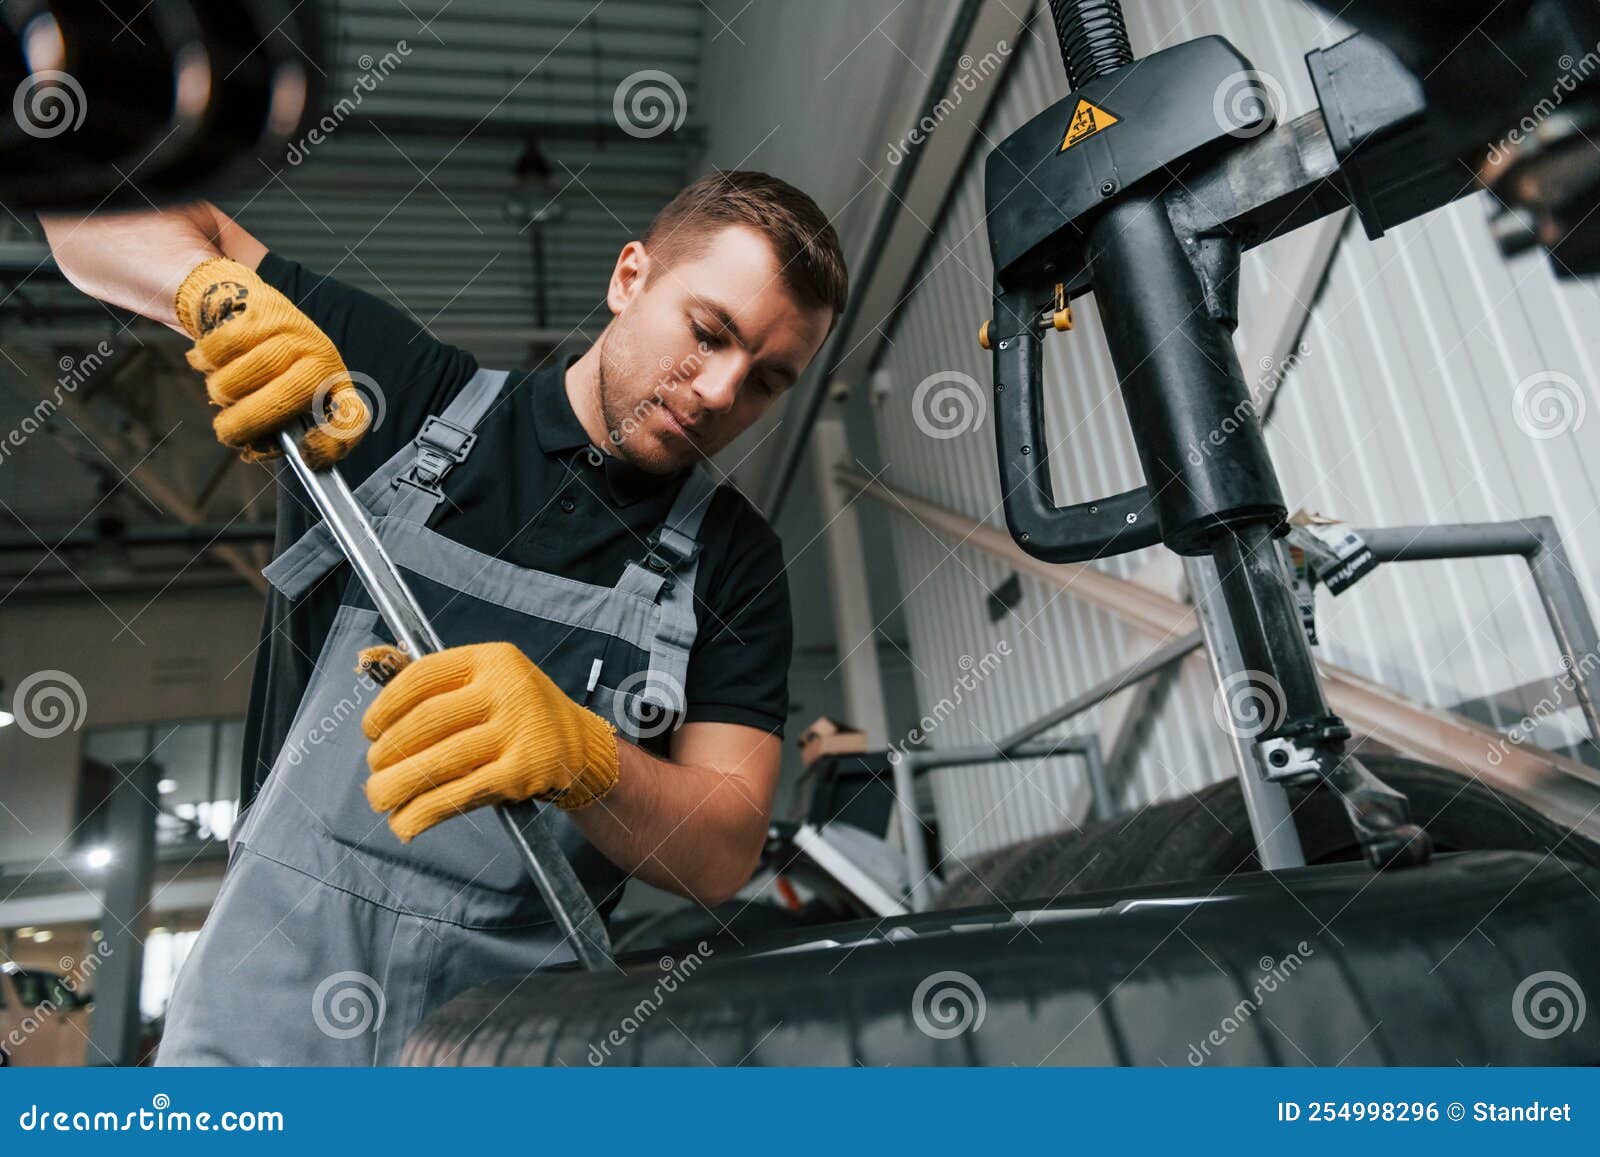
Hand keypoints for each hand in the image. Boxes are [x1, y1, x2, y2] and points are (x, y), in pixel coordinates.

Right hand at [175, 256, 369, 467]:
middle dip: (246, 423)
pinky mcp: (262, 309)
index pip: (353, 418)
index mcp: (334, 385)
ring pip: (245, 376)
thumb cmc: (262, 371)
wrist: (243, 305)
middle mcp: (321, 356)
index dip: (333, 443)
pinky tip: (205, 362)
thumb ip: (272, 431)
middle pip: (284, 400)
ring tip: (221, 389)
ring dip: (222, 391)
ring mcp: (294, 331)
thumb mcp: (278, 402)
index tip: (305, 455)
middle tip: (226, 433)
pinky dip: (205, 361)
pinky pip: (221, 349)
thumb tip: (252, 449)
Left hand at [359, 642, 619, 841]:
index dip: (386, 706)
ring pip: (440, 761)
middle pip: (427, 721)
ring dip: (398, 785)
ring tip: (378, 798)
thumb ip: (438, 684)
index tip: (369, 730)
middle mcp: (508, 690)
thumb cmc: (517, 714)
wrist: (580, 746)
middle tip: (374, 769)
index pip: (423, 677)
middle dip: (389, 750)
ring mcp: (518, 731)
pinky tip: (404, 823)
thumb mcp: (488, 681)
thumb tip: (369, 673)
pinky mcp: (523, 772)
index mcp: (492, 660)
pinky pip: (461, 793)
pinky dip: (426, 812)